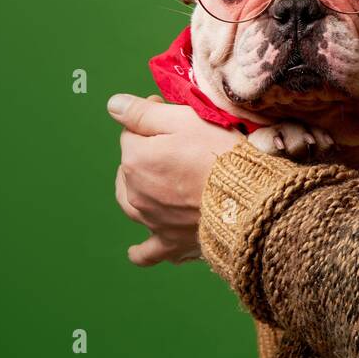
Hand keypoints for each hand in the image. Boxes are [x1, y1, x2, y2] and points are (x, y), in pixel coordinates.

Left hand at [109, 93, 243, 266]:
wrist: (246, 200)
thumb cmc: (220, 155)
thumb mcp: (186, 120)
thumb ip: (144, 113)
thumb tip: (112, 105)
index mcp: (135, 159)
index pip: (131, 133)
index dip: (152, 121)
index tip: (176, 117)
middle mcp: (135, 191)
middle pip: (130, 166)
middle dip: (147, 155)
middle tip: (179, 148)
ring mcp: (151, 219)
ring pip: (131, 201)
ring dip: (139, 189)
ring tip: (157, 182)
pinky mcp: (169, 241)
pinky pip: (148, 251)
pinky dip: (141, 251)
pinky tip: (136, 252)